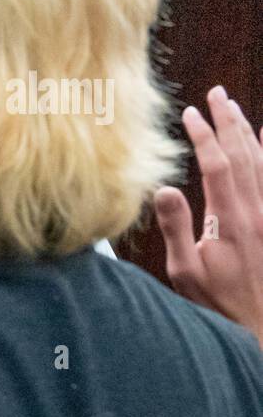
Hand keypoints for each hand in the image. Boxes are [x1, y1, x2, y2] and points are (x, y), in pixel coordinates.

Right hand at [155, 85, 262, 347]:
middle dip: (228, 121)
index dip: (203, 136)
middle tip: (217, 94)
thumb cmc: (218, 301)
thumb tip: (164, 189)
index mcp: (232, 220)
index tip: (191, 114)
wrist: (260, 322)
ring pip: (261, 161)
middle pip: (244, 154)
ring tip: (234, 107)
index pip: (218, 166)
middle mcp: (257, 211)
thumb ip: (176, 228)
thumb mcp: (186, 270)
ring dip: (247, 131)